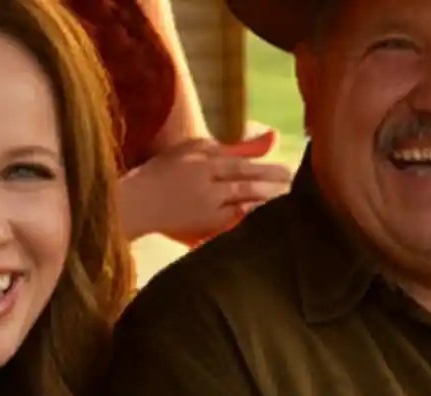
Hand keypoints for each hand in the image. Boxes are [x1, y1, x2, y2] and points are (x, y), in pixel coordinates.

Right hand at [118, 132, 292, 246]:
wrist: (136, 202)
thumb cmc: (166, 172)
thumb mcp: (195, 150)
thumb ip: (231, 146)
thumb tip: (270, 136)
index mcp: (202, 160)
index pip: (241, 164)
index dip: (267, 168)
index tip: (288, 170)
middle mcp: (204, 182)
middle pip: (246, 183)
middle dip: (273, 185)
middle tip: (294, 186)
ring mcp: (204, 205)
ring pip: (243, 203)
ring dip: (268, 202)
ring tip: (288, 200)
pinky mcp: (203, 224)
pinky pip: (234, 221)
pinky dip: (252, 218)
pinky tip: (269, 219)